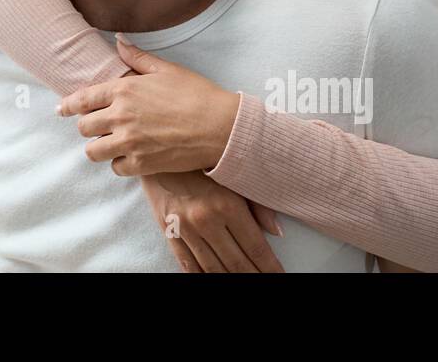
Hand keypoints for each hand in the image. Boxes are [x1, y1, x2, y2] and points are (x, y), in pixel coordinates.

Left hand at [57, 35, 240, 175]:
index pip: (83, 99)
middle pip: (84, 127)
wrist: (220, 126)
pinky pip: (115, 168)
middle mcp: (121, 116)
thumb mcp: (166, 69)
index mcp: (124, 90)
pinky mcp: (141, 164)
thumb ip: (137, 57)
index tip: (61, 110)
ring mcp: (129, 142)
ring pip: (93, 151)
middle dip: (88, 126)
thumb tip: (118, 41)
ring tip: (112, 143)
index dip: (68, 106)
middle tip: (99, 126)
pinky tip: (131, 156)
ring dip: (100, 147)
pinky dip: (120, 163)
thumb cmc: (196, 94)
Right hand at [140, 171, 284, 272]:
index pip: (256, 248)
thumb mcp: (232, 175)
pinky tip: (215, 278)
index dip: (270, 267)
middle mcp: (207, 220)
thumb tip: (277, 231)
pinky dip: (203, 276)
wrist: (158, 154)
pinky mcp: (169, 233)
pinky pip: (188, 265)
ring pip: (214, 268)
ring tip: (244, 283)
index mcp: (227, 205)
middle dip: (254, 276)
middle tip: (267, 282)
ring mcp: (186, 229)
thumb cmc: (199, 161)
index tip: (279, 275)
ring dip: (231, 280)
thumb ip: (257, 204)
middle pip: (237, 263)